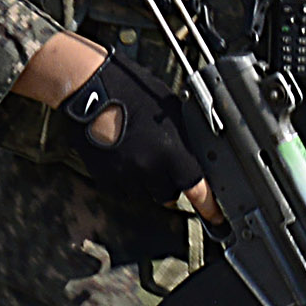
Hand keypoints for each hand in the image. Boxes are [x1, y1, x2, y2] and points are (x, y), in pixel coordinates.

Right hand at [52, 49, 218, 216]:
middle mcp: (149, 168)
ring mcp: (124, 174)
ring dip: (146, 182)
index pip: (198, 190)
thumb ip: (184, 136)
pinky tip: (122, 156)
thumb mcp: (171, 109)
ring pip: (144, 193)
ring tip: (139, 156)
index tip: (215, 216)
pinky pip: (122, 188)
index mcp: (171, 152)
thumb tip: (193, 151)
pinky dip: (125, 178)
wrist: (91, 89)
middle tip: (165, 169)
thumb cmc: (131, 90)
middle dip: (170, 186)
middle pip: (169, 196)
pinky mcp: (104, 175)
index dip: (209, 207)